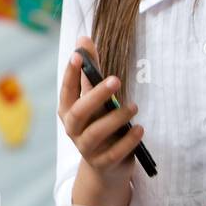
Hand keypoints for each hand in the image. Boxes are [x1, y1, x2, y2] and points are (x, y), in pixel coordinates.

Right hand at [58, 35, 143, 189]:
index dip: (70, 73)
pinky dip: (128, 141)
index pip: (66, 90)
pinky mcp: (102, 163)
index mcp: (68, 111)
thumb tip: (83, 39)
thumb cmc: (100, 124)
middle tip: (116, 79)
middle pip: (78, 113)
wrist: (107, 166)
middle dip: (96, 95)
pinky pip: (114, 153)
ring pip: (96, 133)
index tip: (78, 55)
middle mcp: (72, 130)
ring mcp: (86, 148)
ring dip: (116, 118)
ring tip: (134, 107)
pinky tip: (139, 129)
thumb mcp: (95, 100)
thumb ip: (90, 72)